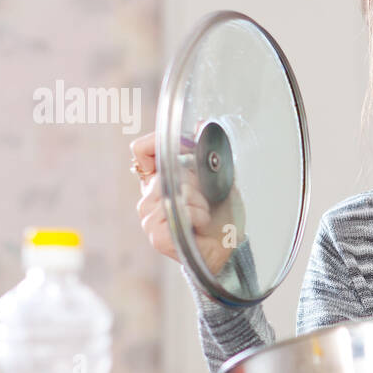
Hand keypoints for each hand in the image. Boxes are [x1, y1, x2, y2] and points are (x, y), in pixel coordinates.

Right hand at [131, 132, 240, 275]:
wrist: (230, 249)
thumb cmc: (222, 216)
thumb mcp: (218, 178)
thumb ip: (206, 153)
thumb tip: (202, 123)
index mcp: (157, 182)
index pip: (142, 151)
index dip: (159, 143)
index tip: (185, 147)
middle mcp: (148, 199)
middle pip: (165, 171)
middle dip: (194, 182)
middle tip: (206, 200)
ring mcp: (149, 218)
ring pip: (173, 191)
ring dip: (199, 201)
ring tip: (204, 214)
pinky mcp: (157, 235)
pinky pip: (178, 211)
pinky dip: (197, 215)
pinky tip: (200, 225)